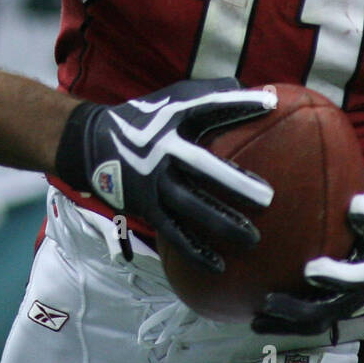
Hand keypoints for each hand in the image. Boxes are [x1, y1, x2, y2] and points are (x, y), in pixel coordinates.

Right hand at [54, 78, 275, 266]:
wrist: (92, 143)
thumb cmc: (147, 118)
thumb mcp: (174, 99)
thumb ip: (213, 95)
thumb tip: (264, 95)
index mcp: (173, 121)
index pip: (209, 107)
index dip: (238, 104)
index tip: (271, 105)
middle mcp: (163, 151)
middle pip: (202, 168)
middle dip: (234, 183)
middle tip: (268, 198)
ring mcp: (154, 183)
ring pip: (191, 207)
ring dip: (222, 223)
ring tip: (253, 238)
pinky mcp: (147, 208)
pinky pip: (174, 233)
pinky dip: (195, 252)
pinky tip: (220, 267)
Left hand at [252, 181, 363, 335]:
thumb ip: (347, 176)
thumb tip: (317, 130)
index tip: (356, 207)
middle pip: (357, 279)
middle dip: (337, 277)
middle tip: (311, 270)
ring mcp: (350, 299)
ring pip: (326, 311)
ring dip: (298, 311)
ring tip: (266, 305)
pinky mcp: (331, 314)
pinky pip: (307, 325)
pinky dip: (282, 325)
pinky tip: (251, 319)